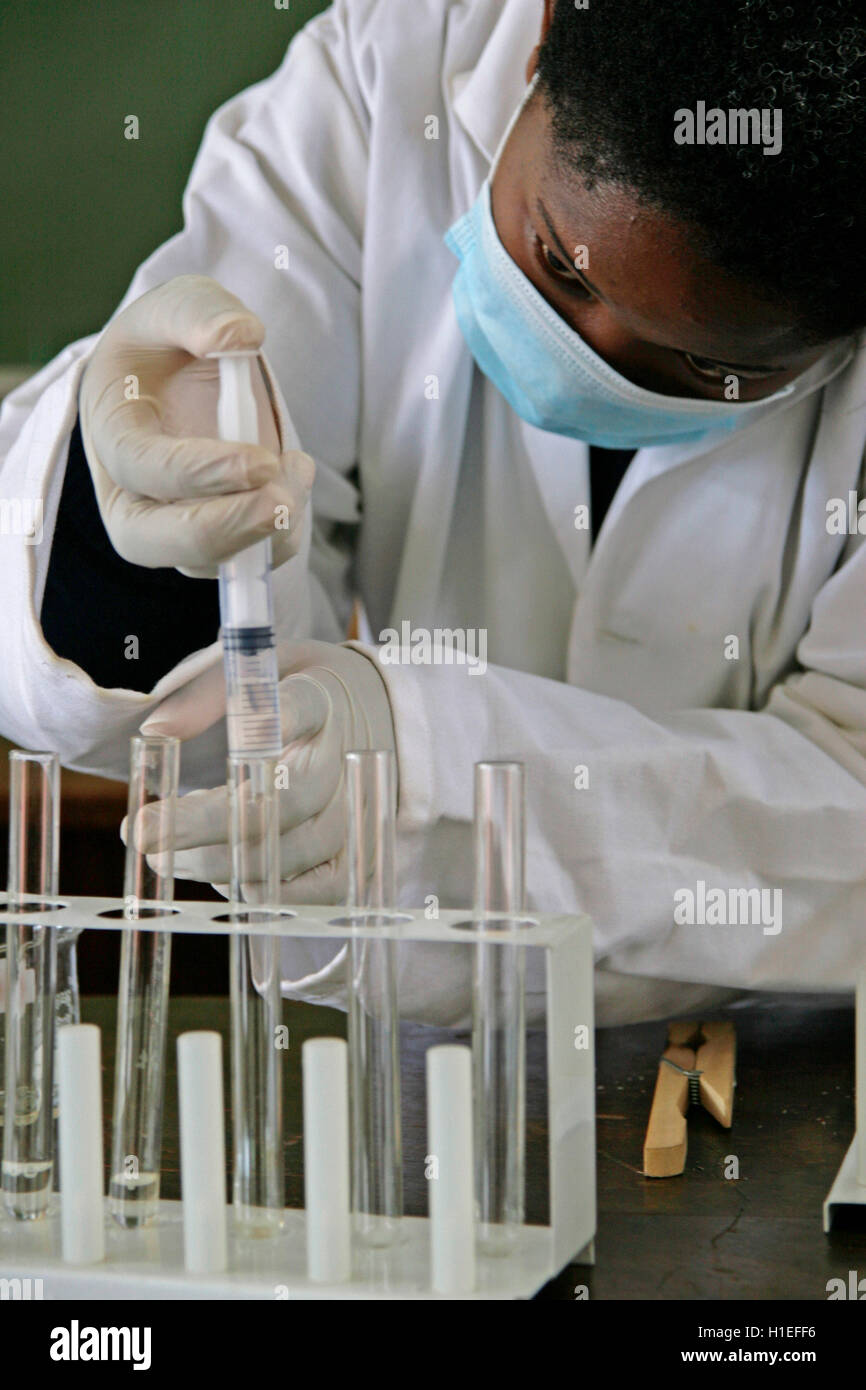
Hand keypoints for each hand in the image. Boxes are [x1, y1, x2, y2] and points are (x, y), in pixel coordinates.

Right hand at [79, 274, 314, 576]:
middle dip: (219, 532)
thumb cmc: (175, 339)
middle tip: (279, 506)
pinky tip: (297, 475)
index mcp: (110, 426)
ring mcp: (167, 519)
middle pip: (148, 539)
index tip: (260, 463)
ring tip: (298, 473)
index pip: (139, 467)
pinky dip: (279, 534)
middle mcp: (128, 487)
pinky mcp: (210, 534)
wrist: (186, 372)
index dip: (197, 473)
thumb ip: (202, 312)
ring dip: (260, 535)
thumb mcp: (183, 304)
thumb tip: (241, 335)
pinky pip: (242, 559)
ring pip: (202, 559)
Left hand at [130, 640, 396, 901]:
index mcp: (324, 700)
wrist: (373, 721)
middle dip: (204, 823)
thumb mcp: (260, 669)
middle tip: (141, 830)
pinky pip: (314, 891)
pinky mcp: (355, 856)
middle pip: (285, 801)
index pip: (299, 706)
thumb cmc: (299, 695)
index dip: (260, 723)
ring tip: (159, 856)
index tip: (211, 740)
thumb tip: (155, 731)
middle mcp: (345, 761)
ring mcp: (354, 814)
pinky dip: (262, 892)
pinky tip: (216, 876)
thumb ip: (207, 695)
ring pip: (289, 853)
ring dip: (215, 861)